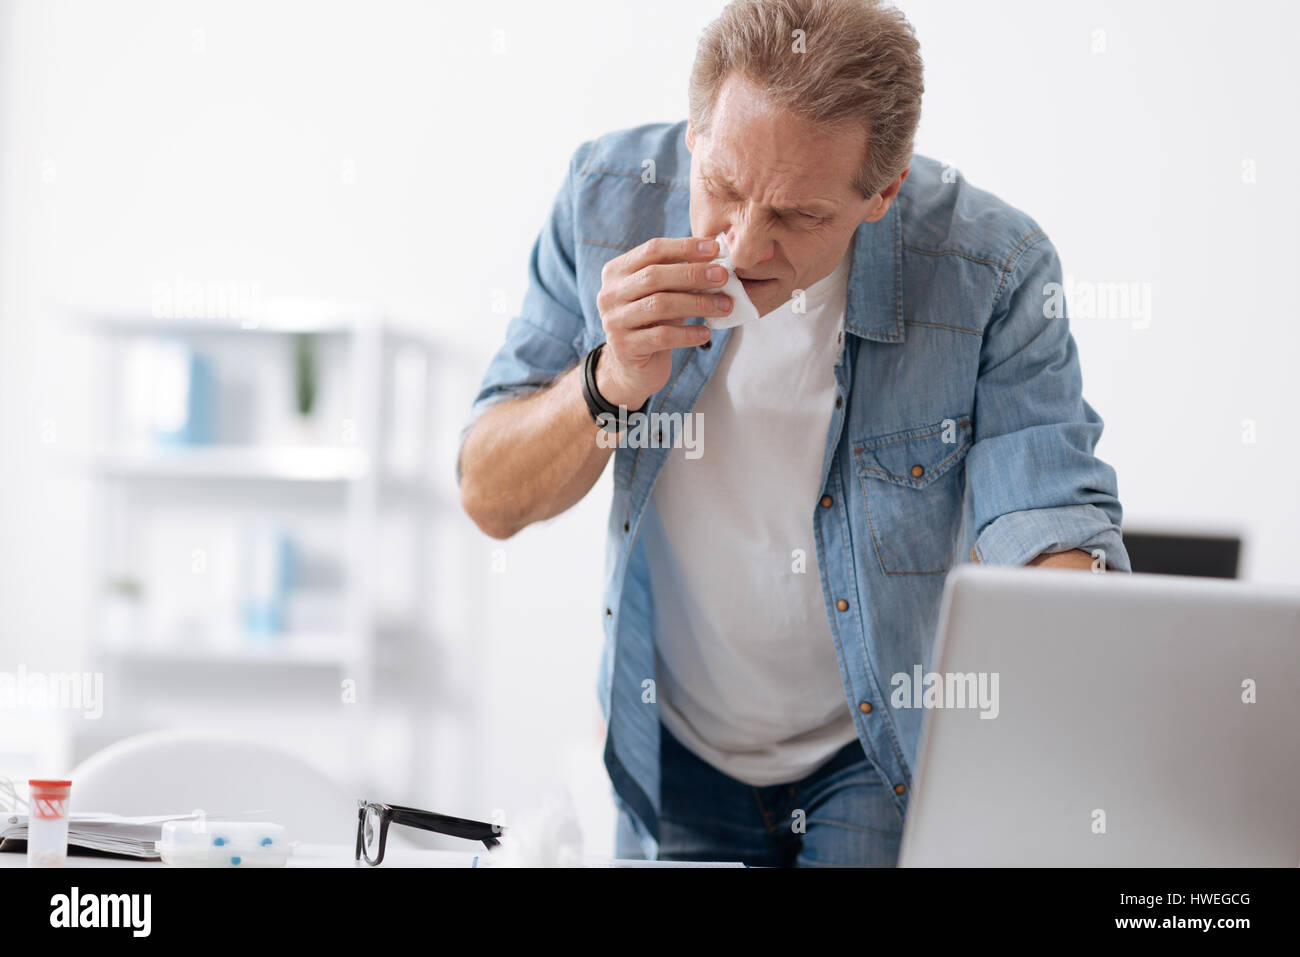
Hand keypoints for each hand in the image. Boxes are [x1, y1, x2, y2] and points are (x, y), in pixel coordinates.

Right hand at [594, 237, 732, 407]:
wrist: (633, 367)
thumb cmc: (653, 323)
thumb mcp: (663, 294)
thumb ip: (680, 275)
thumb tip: (718, 258)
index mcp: (616, 272)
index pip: (652, 250)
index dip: (684, 247)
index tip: (715, 248)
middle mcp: (609, 294)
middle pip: (654, 276)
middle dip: (693, 274)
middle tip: (723, 276)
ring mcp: (614, 321)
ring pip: (660, 305)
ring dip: (697, 303)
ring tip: (724, 306)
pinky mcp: (625, 347)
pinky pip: (662, 336)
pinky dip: (687, 334)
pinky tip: (706, 333)